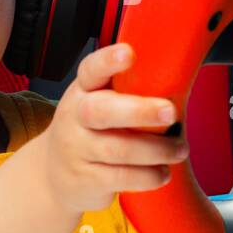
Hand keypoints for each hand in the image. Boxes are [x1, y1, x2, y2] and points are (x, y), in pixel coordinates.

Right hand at [36, 43, 188, 215]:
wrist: (53, 175)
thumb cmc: (90, 131)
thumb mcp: (98, 103)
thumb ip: (127, 93)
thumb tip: (179, 87)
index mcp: (83, 90)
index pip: (91, 70)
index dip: (108, 61)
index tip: (129, 53)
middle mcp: (75, 116)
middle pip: (101, 110)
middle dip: (140, 111)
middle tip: (171, 111)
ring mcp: (77, 149)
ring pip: (118, 149)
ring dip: (156, 150)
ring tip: (179, 149)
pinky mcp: (86, 179)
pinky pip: (121, 177)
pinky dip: (148, 176)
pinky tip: (163, 173)